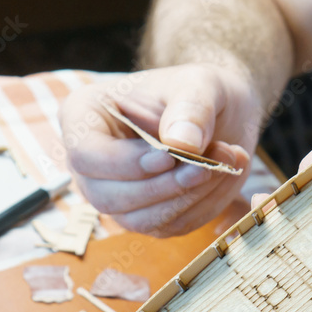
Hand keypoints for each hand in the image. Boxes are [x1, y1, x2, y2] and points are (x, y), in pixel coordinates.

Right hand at [59, 63, 258, 235]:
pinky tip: (225, 177)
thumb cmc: (200, 91)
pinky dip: (203, 207)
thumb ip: (191, 109)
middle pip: (109, 197)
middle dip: (164, 187)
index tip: (169, 157)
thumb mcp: (199, 85)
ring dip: (189, 198)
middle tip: (210, 166)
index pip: (86, 154)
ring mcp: (117, 194)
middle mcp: (92, 163)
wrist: (223, 113)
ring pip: (141, 219)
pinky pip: (169, 226)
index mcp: (84, 117)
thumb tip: (181, 143)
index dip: (127, 164)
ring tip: (227, 162)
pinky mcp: (148, 215)